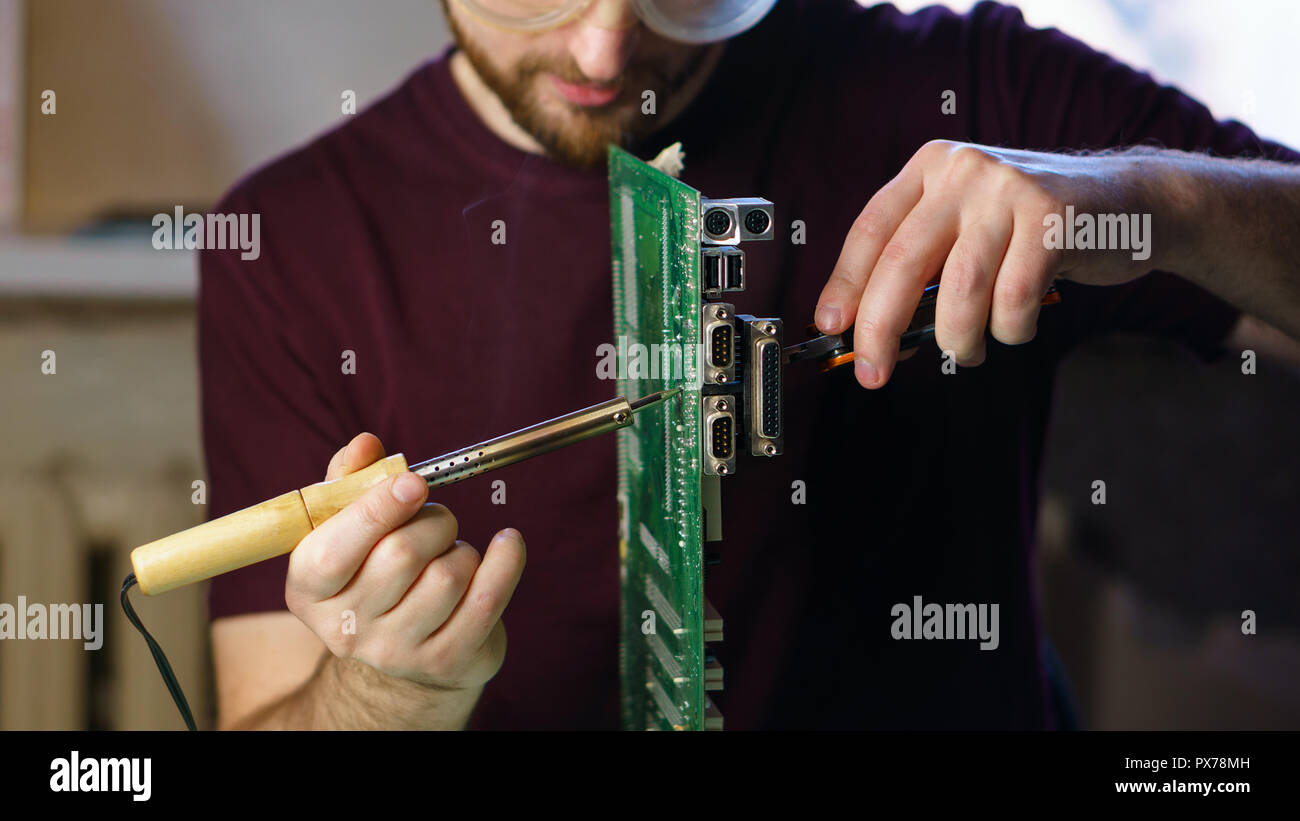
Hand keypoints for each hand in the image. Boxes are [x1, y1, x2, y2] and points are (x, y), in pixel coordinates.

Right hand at [284, 433, 525, 691]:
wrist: (403, 653)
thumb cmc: (373, 571)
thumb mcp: (347, 529)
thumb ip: (351, 480)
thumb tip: (365, 445)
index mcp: (308, 590)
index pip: (332, 553)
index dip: (376, 510)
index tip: (413, 482)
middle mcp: (347, 628)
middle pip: (401, 555)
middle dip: (431, 521)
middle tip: (436, 520)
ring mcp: (397, 652)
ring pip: (449, 575)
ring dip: (460, 547)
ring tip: (450, 553)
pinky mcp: (446, 661)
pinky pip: (487, 600)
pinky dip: (505, 562)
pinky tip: (508, 544)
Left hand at [815, 140, 1167, 387]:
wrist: (1130, 204)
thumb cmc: (1033, 230)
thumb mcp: (968, 228)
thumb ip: (922, 266)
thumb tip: (867, 330)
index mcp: (931, 168)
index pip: (870, 230)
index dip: (845, 284)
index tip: (830, 326)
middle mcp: (964, 171)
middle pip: (902, 262)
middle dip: (880, 328)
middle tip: (873, 372)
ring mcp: (1009, 189)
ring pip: (960, 288)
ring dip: (957, 339)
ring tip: (968, 352)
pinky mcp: (1053, 217)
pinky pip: (1014, 298)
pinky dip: (1010, 330)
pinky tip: (1016, 328)